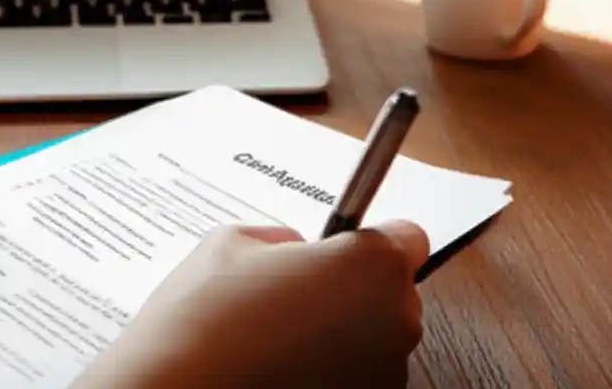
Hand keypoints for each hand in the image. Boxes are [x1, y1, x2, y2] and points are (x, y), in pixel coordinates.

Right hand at [74, 221, 428, 388]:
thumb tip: (293, 252)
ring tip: (280, 337)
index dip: (370, 241)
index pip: (407, 237)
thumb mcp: (232, 243)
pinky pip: (357, 377)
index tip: (344, 249)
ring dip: (343, 335)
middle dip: (354, 289)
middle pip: (393, 291)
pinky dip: (331, 372)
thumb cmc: (204, 323)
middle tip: (297, 293)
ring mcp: (384, 376)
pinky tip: (282, 368)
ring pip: (376, 339)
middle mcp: (394, 321)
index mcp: (372, 266)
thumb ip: (282, 239)